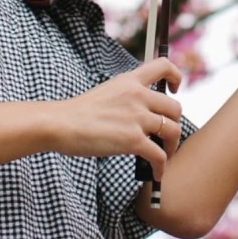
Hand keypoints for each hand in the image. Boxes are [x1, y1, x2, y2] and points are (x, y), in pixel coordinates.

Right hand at [53, 58, 183, 179]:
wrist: (61, 124)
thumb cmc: (77, 113)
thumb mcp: (107, 92)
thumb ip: (126, 97)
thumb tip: (140, 114)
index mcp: (130, 81)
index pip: (164, 66)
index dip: (176, 77)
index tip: (174, 90)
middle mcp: (138, 95)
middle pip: (175, 107)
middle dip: (175, 123)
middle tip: (166, 134)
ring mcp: (137, 117)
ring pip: (173, 130)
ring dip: (172, 145)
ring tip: (165, 154)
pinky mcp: (133, 140)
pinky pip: (160, 155)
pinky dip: (161, 167)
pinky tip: (156, 173)